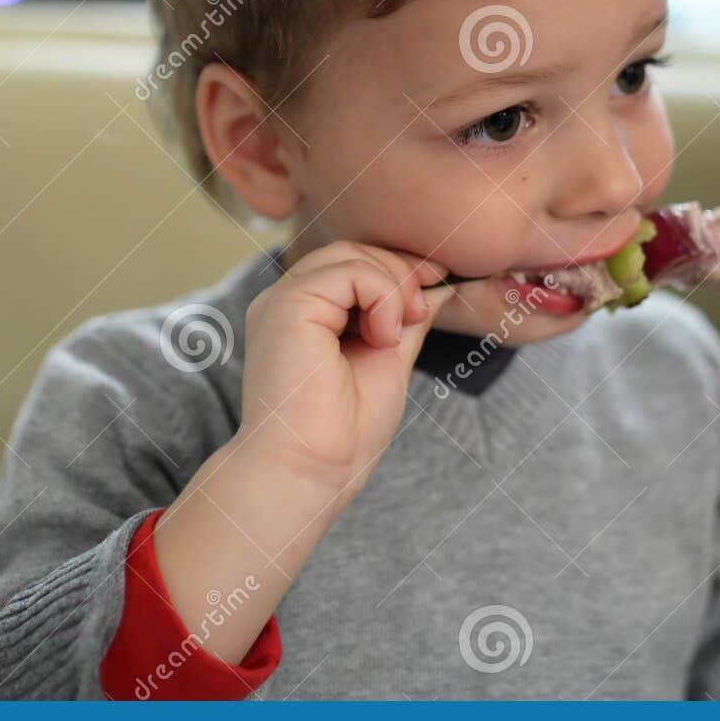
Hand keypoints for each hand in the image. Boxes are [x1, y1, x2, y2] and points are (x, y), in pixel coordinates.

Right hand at [237, 241, 453, 495]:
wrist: (312, 470)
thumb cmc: (344, 432)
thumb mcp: (388, 359)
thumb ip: (404, 318)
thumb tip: (437, 285)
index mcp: (304, 315)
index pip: (353, 264)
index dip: (398, 268)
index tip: (436, 284)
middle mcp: (286, 303)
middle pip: (352, 250)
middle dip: (400, 273)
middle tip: (420, 313)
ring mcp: (282, 301)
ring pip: (350, 254)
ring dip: (393, 286)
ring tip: (395, 335)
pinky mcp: (287, 306)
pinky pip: (348, 271)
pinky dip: (382, 296)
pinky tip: (382, 338)